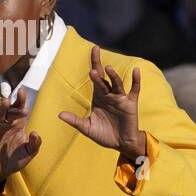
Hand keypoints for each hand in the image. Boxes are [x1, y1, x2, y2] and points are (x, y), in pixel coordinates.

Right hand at [0, 88, 39, 191]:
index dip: (21, 100)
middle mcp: (7, 123)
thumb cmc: (16, 160)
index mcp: (18, 124)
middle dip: (14, 105)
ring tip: (5, 102)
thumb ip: (34, 144)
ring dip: (1, 108)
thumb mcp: (29, 153)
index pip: (20, 109)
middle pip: (10, 110)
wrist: (1, 171)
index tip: (22, 92)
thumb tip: (35, 133)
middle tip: (17, 100)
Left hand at [58, 45, 145, 160]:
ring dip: (113, 76)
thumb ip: (75, 121)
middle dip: (98, 65)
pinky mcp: (130, 104)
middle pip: (103, 77)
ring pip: (116, 83)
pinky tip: (135, 71)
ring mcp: (120, 98)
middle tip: (95, 51)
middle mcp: (109, 95)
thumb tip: (60, 115)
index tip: (92, 50)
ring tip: (107, 68)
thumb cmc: (104, 134)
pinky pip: (134, 90)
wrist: (121, 145)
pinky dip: (135, 81)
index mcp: (98, 97)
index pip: (95, 78)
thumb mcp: (87, 128)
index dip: (93, 65)